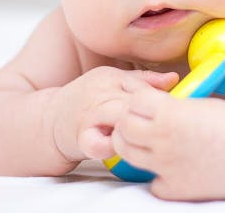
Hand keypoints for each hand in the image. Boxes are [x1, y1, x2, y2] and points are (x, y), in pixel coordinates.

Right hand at [50, 67, 178, 162]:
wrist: (49, 119)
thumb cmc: (88, 101)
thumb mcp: (112, 82)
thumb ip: (142, 81)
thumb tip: (174, 78)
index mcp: (112, 77)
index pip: (144, 86)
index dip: (161, 102)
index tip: (175, 115)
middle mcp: (101, 93)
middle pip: (135, 101)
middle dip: (152, 116)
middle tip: (169, 130)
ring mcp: (91, 114)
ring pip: (120, 118)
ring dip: (135, 128)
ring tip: (148, 138)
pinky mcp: (81, 136)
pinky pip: (98, 143)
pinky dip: (111, 146)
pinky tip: (121, 148)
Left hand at [111, 85, 224, 201]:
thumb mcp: (199, 103)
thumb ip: (171, 105)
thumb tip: (149, 104)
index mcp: (170, 114)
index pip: (134, 101)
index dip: (140, 99)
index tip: (148, 101)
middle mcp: (162, 140)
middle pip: (124, 127)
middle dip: (129, 120)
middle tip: (142, 120)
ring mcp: (165, 167)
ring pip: (127, 153)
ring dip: (133, 144)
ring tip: (149, 140)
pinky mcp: (172, 188)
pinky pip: (150, 179)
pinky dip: (156, 173)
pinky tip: (170, 165)